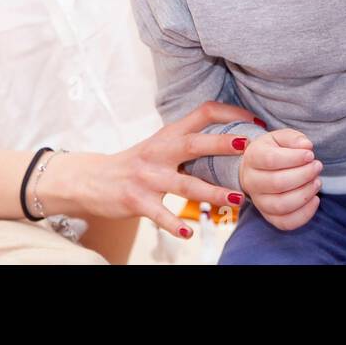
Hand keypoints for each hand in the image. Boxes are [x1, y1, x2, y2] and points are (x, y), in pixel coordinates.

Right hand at [62, 100, 254, 239]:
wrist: (91, 179)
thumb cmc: (136, 162)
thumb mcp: (161, 144)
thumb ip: (189, 141)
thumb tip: (232, 141)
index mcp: (169, 133)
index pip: (203, 112)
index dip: (230, 114)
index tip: (255, 123)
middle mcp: (159, 151)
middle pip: (194, 144)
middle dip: (222, 145)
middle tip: (249, 149)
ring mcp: (147, 176)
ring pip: (185, 185)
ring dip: (212, 193)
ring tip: (236, 200)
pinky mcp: (136, 200)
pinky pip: (159, 214)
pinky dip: (174, 224)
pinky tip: (189, 232)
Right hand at [238, 129, 322, 230]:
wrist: (259, 169)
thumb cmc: (274, 150)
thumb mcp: (281, 137)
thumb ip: (293, 138)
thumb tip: (306, 146)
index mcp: (253, 157)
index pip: (271, 160)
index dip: (294, 158)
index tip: (310, 154)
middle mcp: (251, 181)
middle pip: (277, 183)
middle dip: (304, 175)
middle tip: (317, 166)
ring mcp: (258, 201)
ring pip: (281, 205)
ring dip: (305, 194)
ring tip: (317, 182)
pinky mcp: (268, 216)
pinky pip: (285, 223)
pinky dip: (304, 214)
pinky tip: (315, 199)